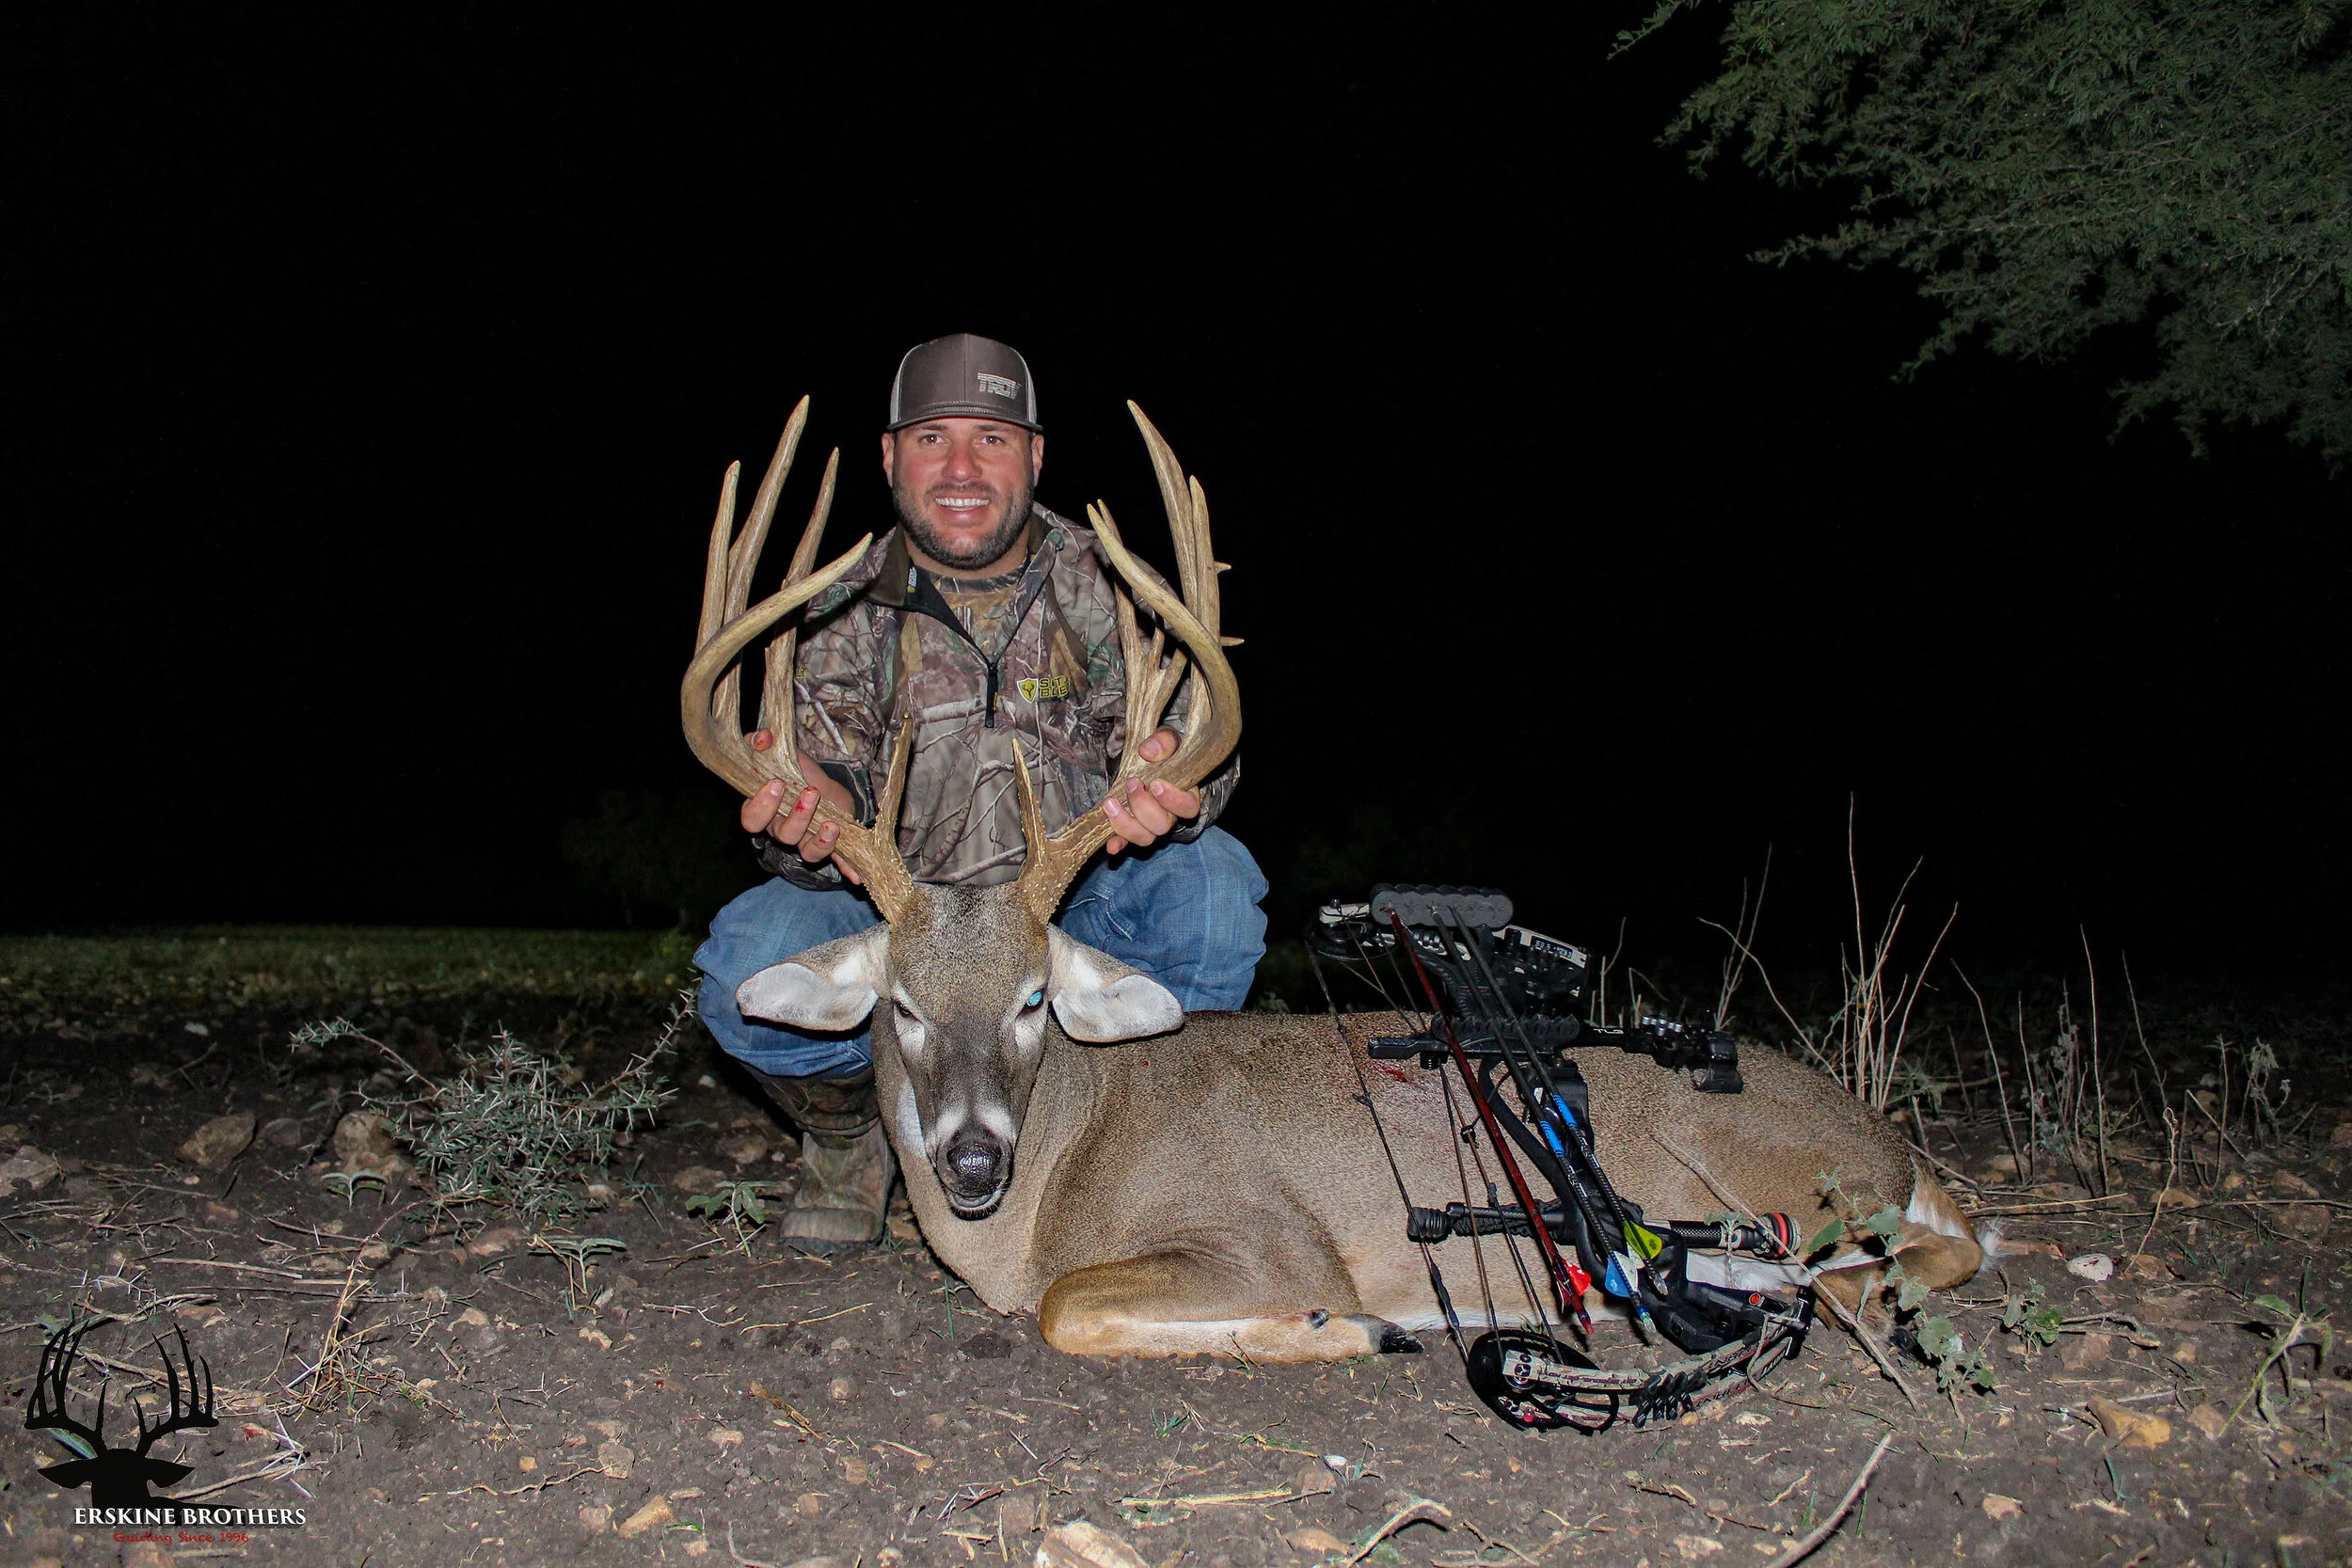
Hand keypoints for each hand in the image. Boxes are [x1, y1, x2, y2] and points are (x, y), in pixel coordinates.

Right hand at [739, 730, 865, 884]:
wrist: (823, 781)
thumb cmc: (796, 768)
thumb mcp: (780, 751)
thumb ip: (765, 743)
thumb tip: (762, 738)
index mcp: (765, 809)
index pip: (752, 817)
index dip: (762, 805)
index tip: (777, 783)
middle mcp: (781, 829)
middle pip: (782, 835)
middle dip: (797, 817)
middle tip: (811, 793)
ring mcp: (805, 840)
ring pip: (806, 851)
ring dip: (820, 841)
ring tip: (833, 825)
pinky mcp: (828, 845)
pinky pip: (836, 861)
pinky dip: (847, 868)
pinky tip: (856, 876)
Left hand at [1102, 728, 1200, 853]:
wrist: (1151, 758)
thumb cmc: (1164, 751)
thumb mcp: (1167, 741)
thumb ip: (1162, 743)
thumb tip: (1147, 751)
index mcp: (1186, 795)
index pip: (1188, 807)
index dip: (1173, 800)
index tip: (1154, 783)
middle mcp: (1171, 815)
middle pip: (1163, 825)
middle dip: (1143, 807)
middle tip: (1131, 784)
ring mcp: (1151, 825)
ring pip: (1145, 837)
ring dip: (1126, 824)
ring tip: (1110, 802)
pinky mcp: (1133, 828)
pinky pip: (1127, 842)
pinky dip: (1119, 844)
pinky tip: (1111, 845)